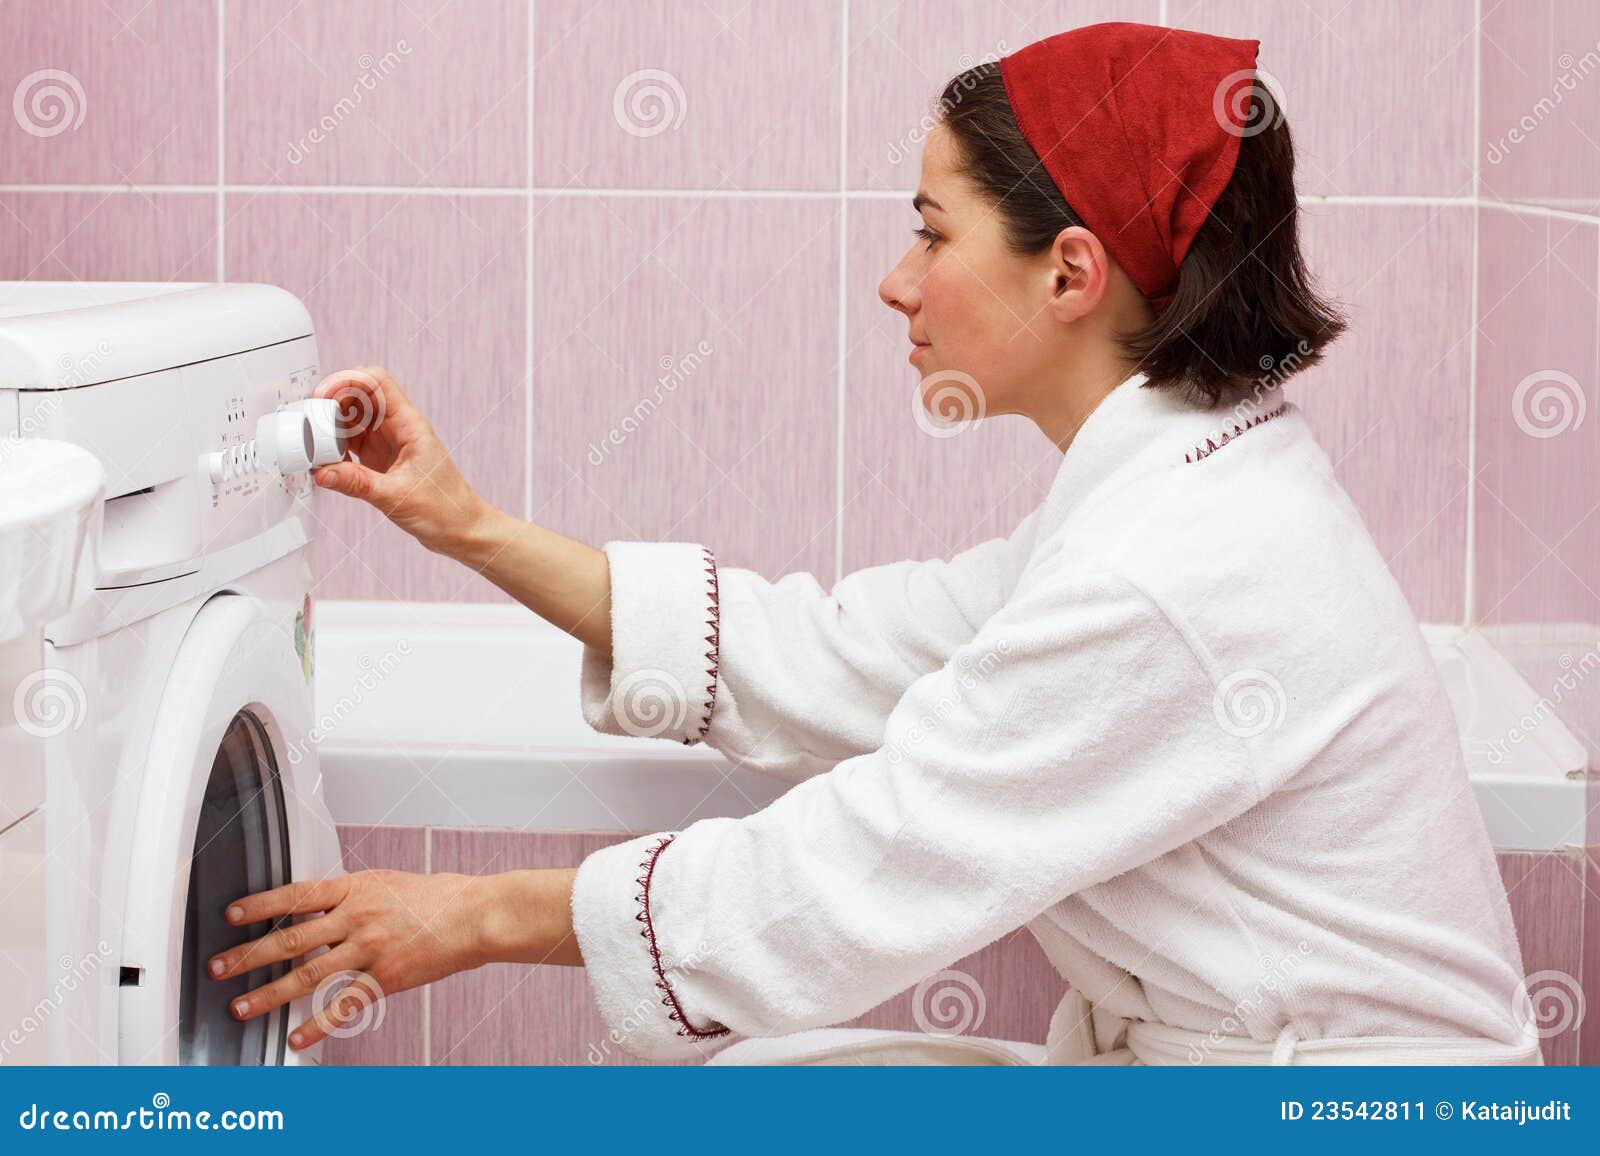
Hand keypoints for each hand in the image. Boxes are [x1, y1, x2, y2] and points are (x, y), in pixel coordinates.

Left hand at [209, 867, 580, 1050]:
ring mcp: (369, 948)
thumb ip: (356, 894)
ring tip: (241, 1006)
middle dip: (247, 955)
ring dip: (268, 992)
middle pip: (290, 938)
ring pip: (307, 974)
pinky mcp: (386, 978)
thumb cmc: (442, 896)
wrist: (477, 914)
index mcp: (357, 887)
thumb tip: (325, 905)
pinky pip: (344, 1005)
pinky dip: (317, 1024)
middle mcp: (357, 916)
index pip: (296, 894)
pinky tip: (296, 1037)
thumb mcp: (391, 881)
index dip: (259, 905)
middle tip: (217, 967)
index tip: (231, 914)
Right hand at [312, 365, 495, 557]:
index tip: (323, 397)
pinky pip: (352, 442)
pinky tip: (328, 462)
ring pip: (353, 419)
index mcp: (409, 425)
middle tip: (312, 424)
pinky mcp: (381, 459)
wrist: (460, 529)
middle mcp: (398, 428)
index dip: (346, 380)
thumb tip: (322, 471)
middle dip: (332, 404)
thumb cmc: (444, 509)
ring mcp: (389, 442)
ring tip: (316, 446)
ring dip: (332, 427)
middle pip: (359, 396)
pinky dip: (337, 447)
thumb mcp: (396, 496)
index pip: (376, 382)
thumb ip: (357, 483)